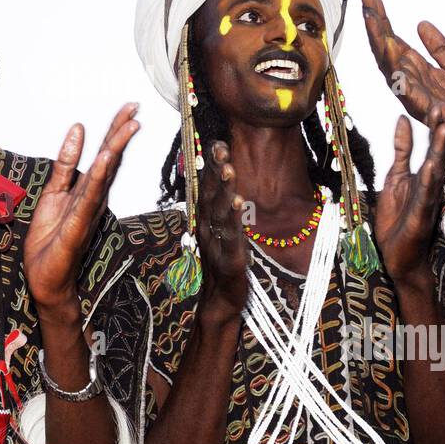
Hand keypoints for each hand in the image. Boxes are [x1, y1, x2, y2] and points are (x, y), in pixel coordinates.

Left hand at [23, 104, 139, 316]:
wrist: (46, 281)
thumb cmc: (50, 241)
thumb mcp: (52, 193)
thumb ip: (65, 164)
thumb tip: (77, 129)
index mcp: (87, 190)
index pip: (104, 155)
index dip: (114, 130)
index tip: (128, 108)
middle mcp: (92, 199)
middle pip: (109, 160)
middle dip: (121, 133)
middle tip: (135, 108)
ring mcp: (87, 212)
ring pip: (104, 176)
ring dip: (116, 150)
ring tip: (128, 126)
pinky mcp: (77, 226)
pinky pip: (88, 198)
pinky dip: (97, 178)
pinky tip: (105, 159)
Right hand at [196, 141, 248, 318]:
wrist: (219, 302)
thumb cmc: (222, 263)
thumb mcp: (222, 232)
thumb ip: (223, 208)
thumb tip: (228, 183)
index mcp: (205, 220)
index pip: (207, 187)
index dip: (211, 165)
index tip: (216, 141)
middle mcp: (207, 228)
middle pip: (210, 194)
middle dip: (216, 169)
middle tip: (220, 146)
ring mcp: (216, 244)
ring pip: (219, 212)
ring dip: (224, 189)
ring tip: (230, 169)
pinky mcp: (229, 260)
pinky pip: (231, 236)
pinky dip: (234, 219)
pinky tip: (238, 203)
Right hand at [362, 0, 444, 156]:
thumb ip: (439, 47)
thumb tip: (421, 23)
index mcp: (415, 69)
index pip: (392, 39)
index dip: (381, 18)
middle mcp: (408, 80)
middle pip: (385, 48)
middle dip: (374, 24)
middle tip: (366, 0)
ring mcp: (413, 95)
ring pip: (390, 66)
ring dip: (380, 44)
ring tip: (373, 22)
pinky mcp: (425, 109)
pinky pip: (408, 92)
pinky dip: (399, 76)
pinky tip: (392, 59)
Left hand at [375, 114, 444, 294]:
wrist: (397, 255)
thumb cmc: (398, 217)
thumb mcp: (395, 176)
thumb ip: (402, 150)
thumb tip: (403, 119)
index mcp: (424, 176)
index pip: (431, 148)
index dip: (433, 128)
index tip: (434, 105)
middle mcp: (429, 186)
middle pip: (437, 156)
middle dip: (439, 134)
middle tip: (443, 110)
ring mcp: (426, 201)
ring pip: (435, 173)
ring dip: (438, 152)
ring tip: (442, 131)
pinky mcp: (420, 216)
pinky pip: (425, 197)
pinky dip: (427, 182)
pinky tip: (430, 167)